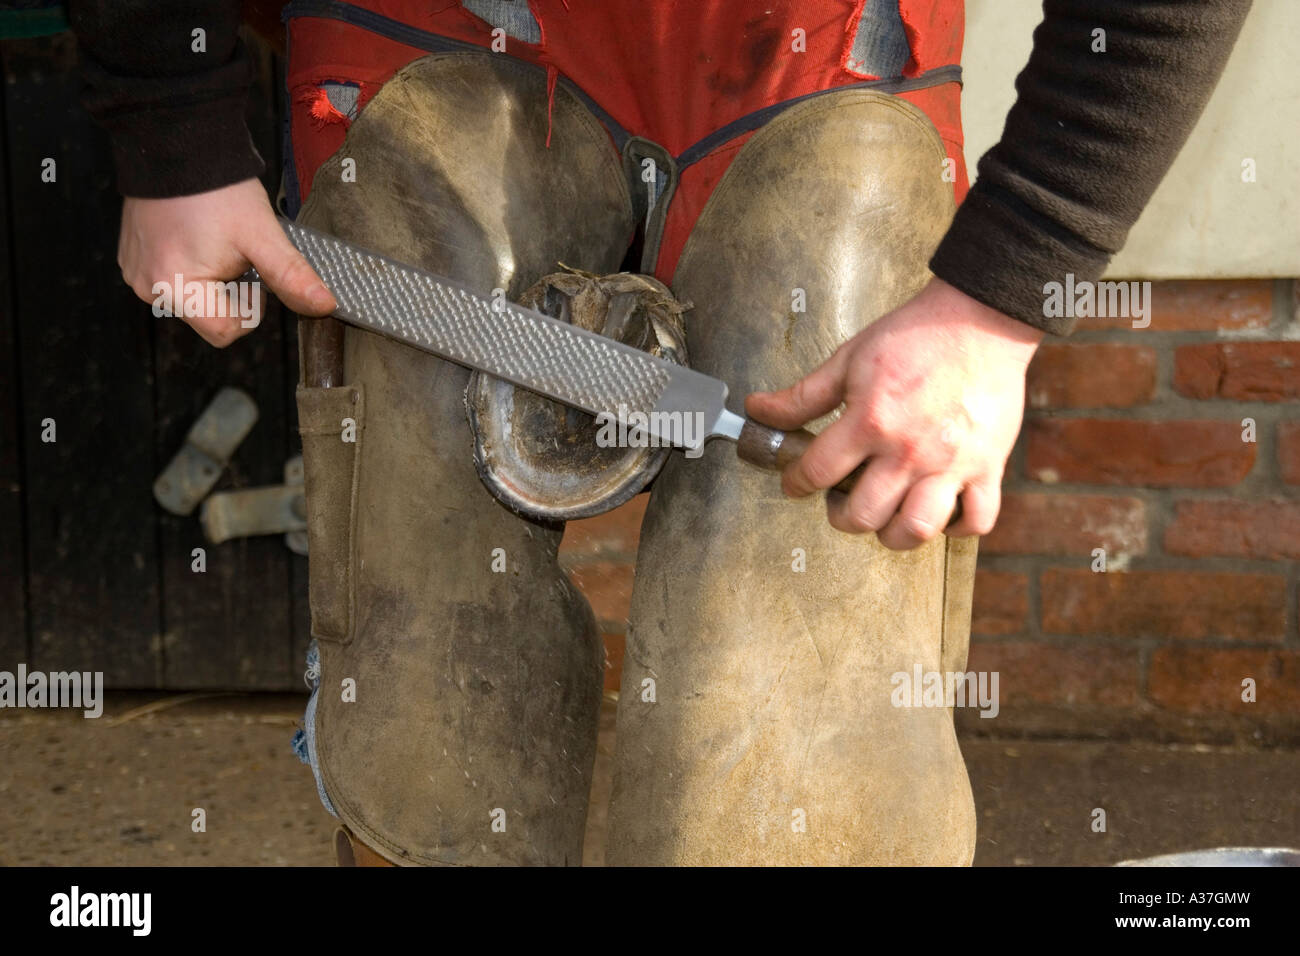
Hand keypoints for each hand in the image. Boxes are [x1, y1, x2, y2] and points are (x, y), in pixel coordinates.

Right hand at [117, 177, 335, 346]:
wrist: (176, 145)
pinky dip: (192, 269)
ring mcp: (136, 275)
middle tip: (234, 255)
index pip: (226, 331)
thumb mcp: (261, 235)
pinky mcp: (133, 262)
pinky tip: (196, 238)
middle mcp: (148, 287)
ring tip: (213, 242)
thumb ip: (291, 276)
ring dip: (212, 282)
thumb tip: (325, 307)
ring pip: (193, 303)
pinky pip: (173, 283)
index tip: (252, 275)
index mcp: (176, 285)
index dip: (250, 309)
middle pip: (209, 320)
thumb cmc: (217, 189)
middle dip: (231, 294)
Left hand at [745, 277, 1041, 549]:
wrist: (981, 318)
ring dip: (893, 533)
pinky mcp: (989, 466)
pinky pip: (977, 520)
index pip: (817, 472)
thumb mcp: (849, 359)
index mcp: (871, 421)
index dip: (796, 483)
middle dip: (840, 516)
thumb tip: (758, 409)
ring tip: (886, 515)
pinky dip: (956, 527)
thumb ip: (803, 396)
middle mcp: (910, 451)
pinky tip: (938, 512)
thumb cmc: (916, 335)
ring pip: (916, 530)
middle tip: (839, 501)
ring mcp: (952, 464)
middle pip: (863, 515)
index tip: (795, 484)